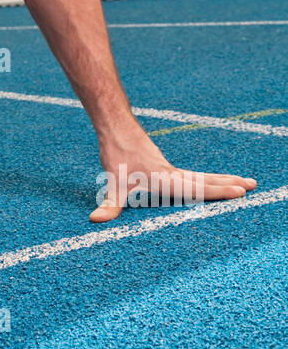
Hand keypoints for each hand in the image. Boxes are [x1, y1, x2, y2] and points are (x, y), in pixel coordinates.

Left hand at [92, 127, 256, 223]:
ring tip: (244, 181)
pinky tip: (213, 181)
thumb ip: (109, 205)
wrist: (117, 128)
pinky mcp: (168, 167)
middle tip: (253, 185)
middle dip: (229, 184)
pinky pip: (194, 175)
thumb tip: (95, 220)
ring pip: (203, 176)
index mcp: (166, 180)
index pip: (198, 189)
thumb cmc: (117, 156)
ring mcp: (172, 170)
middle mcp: (174, 174)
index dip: (219, 191)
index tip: (240, 191)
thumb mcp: (113, 184)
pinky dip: (209, 179)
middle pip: (207, 180)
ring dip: (223, 179)